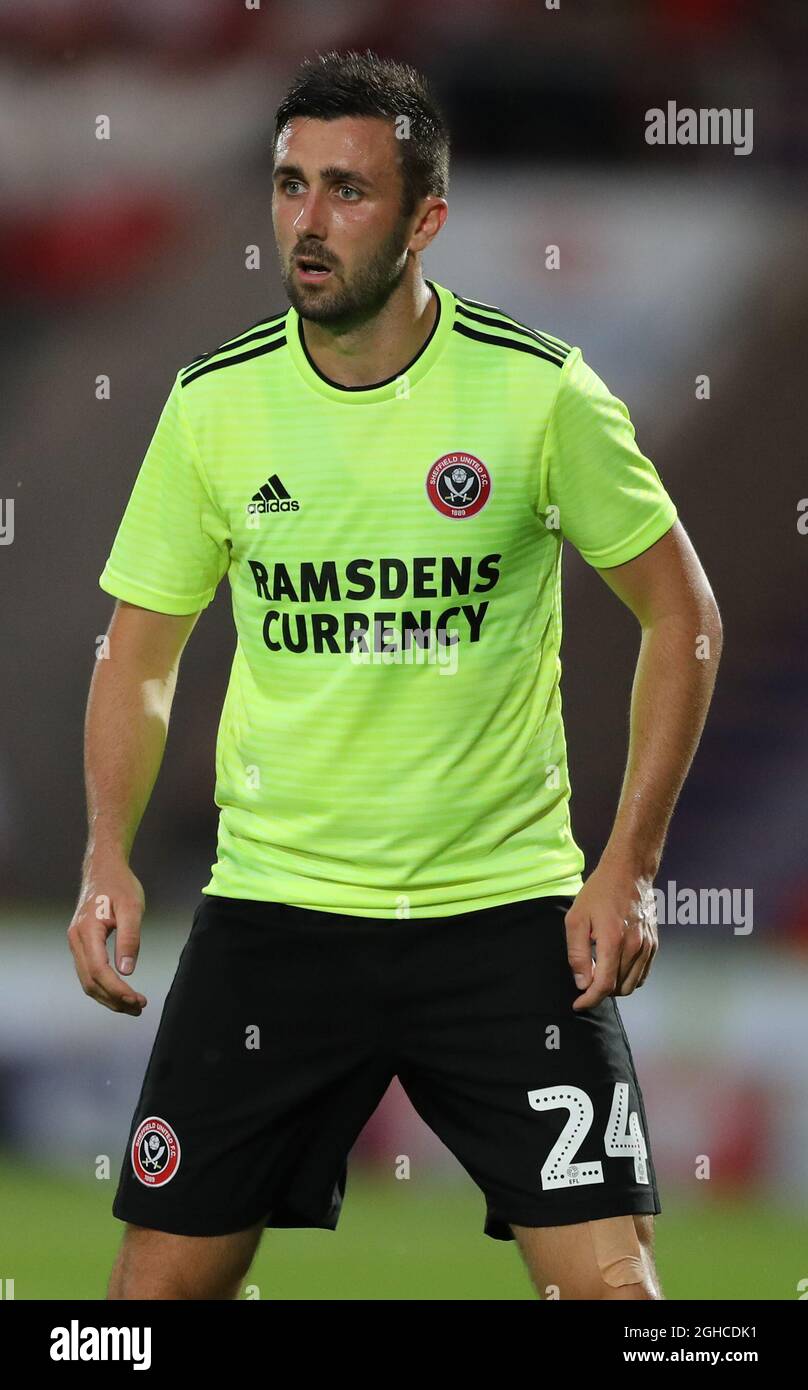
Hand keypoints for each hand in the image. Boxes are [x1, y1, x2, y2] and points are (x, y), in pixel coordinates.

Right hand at [67, 855, 147, 1015]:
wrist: (103, 869)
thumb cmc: (119, 885)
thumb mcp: (132, 907)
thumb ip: (130, 938)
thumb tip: (126, 970)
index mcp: (87, 931)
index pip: (99, 971)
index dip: (117, 990)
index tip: (136, 1000)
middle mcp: (76, 940)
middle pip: (90, 982)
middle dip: (114, 999)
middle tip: (139, 1008)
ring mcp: (76, 943)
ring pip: (87, 980)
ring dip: (108, 997)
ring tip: (132, 1006)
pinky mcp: (81, 944)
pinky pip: (88, 972)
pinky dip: (103, 987)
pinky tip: (120, 991)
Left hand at [564, 861, 657, 1012]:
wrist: (629, 872)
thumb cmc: (599, 892)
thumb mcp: (576, 919)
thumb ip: (578, 954)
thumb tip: (582, 982)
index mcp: (613, 941)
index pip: (604, 985)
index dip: (589, 1000)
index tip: (578, 1005)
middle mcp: (634, 947)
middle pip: (618, 988)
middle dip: (600, 991)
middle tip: (586, 980)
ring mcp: (647, 946)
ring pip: (632, 985)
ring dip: (615, 987)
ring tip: (600, 973)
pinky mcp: (654, 944)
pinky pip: (643, 974)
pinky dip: (629, 978)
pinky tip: (616, 968)